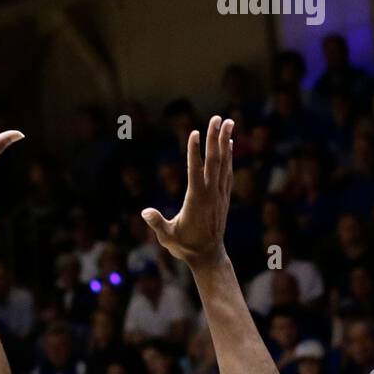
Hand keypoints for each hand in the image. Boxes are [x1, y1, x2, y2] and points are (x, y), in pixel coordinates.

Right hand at [142, 115, 232, 270]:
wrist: (208, 256)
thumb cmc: (185, 246)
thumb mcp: (168, 237)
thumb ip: (157, 223)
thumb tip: (144, 211)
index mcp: (196, 200)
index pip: (195, 170)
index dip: (195, 151)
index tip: (195, 133)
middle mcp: (211, 193)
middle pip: (214, 161)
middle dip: (215, 138)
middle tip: (218, 117)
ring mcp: (220, 194)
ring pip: (224, 163)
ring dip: (226, 142)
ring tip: (229, 122)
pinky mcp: (224, 197)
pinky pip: (227, 172)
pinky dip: (229, 157)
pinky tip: (229, 145)